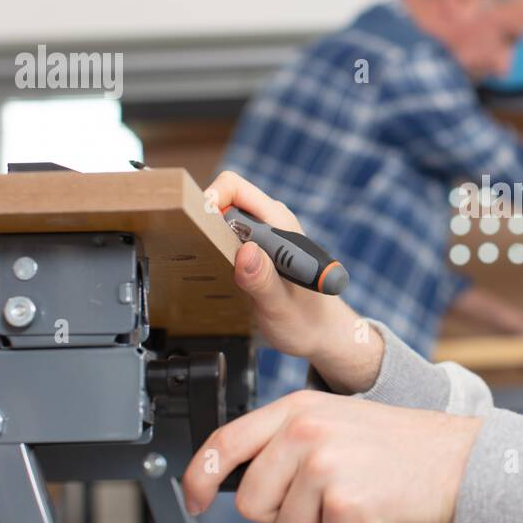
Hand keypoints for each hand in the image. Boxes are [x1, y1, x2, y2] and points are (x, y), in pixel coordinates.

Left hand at [182, 390, 483, 522]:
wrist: (459, 459)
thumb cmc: (401, 445)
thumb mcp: (336, 420)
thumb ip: (287, 439)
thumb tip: (241, 478)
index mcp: (298, 408)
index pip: (227, 442)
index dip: (200, 477)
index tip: (195, 499)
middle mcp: (306, 432)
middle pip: (252, 503)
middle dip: (283, 514)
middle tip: (326, 498)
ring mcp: (324, 466)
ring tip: (357, 500)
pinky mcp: (345, 502)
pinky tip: (376, 513)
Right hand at [204, 171, 376, 384]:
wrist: (323, 334)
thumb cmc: (307, 322)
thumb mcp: (279, 306)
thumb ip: (262, 280)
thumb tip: (245, 251)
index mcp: (280, 225)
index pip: (235, 188)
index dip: (211, 198)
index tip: (199, 226)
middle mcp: (273, 222)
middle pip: (226, 198)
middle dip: (207, 218)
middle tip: (201, 252)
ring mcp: (267, 233)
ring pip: (226, 216)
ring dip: (211, 234)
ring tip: (210, 263)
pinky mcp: (260, 248)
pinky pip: (231, 234)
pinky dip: (217, 246)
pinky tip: (221, 270)